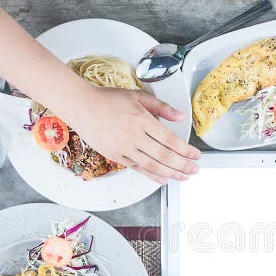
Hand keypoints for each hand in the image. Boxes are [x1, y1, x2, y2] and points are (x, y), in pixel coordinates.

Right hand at [64, 85, 200, 183]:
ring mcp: (124, 148)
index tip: (195, 154)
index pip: (170, 140)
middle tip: (195, 169)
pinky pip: (138, 169)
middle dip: (183, 165)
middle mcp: (134, 136)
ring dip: (171, 173)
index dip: (186, 150)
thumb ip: (162, 108)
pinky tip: (164, 179)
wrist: (80, 106)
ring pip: (152, 165)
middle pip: (164, 156)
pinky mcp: (115, 156)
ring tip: (184, 176)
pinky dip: (152, 175)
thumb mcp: (138, 96)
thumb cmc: (108, 99)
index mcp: (142, 120)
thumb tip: (181, 116)